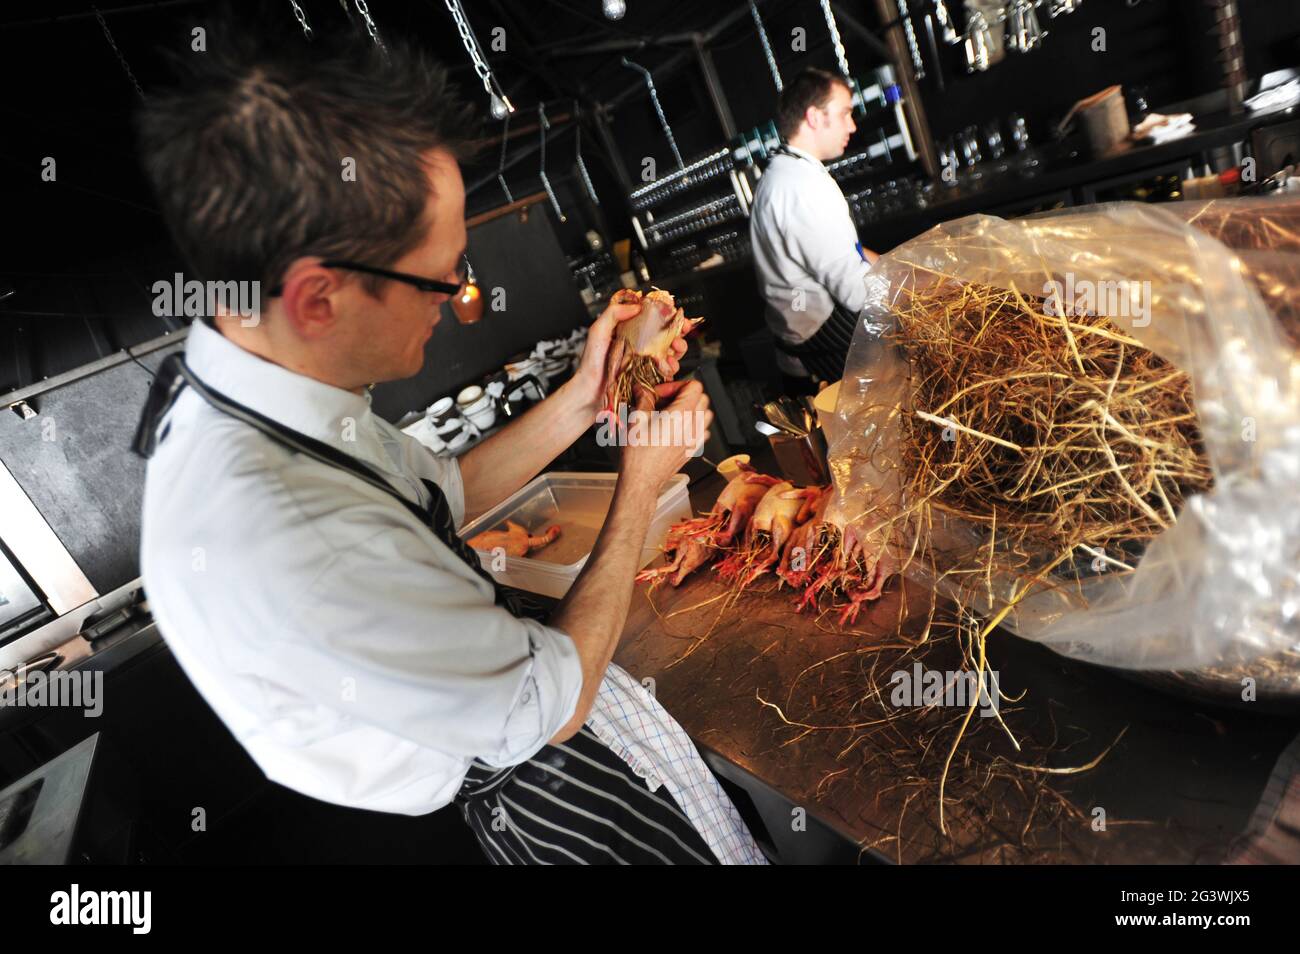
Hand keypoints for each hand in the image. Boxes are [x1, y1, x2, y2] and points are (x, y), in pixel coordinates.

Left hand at [567, 290, 688, 423]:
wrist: (590, 393)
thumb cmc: (591, 364)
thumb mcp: (598, 332)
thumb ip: (613, 314)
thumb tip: (636, 305)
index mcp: (629, 332)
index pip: (652, 319)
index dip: (667, 315)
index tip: (675, 314)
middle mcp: (639, 345)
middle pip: (666, 334)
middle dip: (677, 333)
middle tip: (680, 334)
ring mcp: (645, 361)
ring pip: (669, 351)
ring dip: (678, 349)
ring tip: (676, 350)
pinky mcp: (648, 377)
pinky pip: (665, 370)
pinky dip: (672, 367)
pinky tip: (669, 366)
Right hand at [618, 379, 712, 488]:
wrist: (643, 478)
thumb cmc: (639, 453)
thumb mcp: (637, 419)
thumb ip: (643, 399)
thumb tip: (642, 389)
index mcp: (682, 413)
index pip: (694, 386)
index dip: (676, 385)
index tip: (661, 393)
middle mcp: (693, 425)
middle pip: (702, 397)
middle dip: (683, 394)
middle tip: (664, 401)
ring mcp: (696, 438)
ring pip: (705, 414)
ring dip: (691, 409)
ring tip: (672, 413)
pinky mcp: (694, 448)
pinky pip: (702, 430)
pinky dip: (693, 425)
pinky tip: (677, 428)